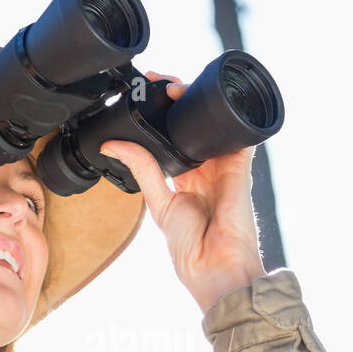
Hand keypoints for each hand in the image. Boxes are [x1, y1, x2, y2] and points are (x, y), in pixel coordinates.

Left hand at [99, 70, 266, 314]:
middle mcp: (208, 172)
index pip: (176, 140)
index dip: (164, 118)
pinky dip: (228, 116)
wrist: (216, 270)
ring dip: (199, 102)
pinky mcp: (240, 169)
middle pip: (195, 127)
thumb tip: (112, 145)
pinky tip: (212, 98)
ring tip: (177, 86)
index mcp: (187, 182)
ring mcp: (225, 169)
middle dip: (179, 102)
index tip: (147, 95)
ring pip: (214, 125)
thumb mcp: (159, 204)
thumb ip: (142, 170)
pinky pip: (239, 136)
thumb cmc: (192, 250)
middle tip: (159, 82)